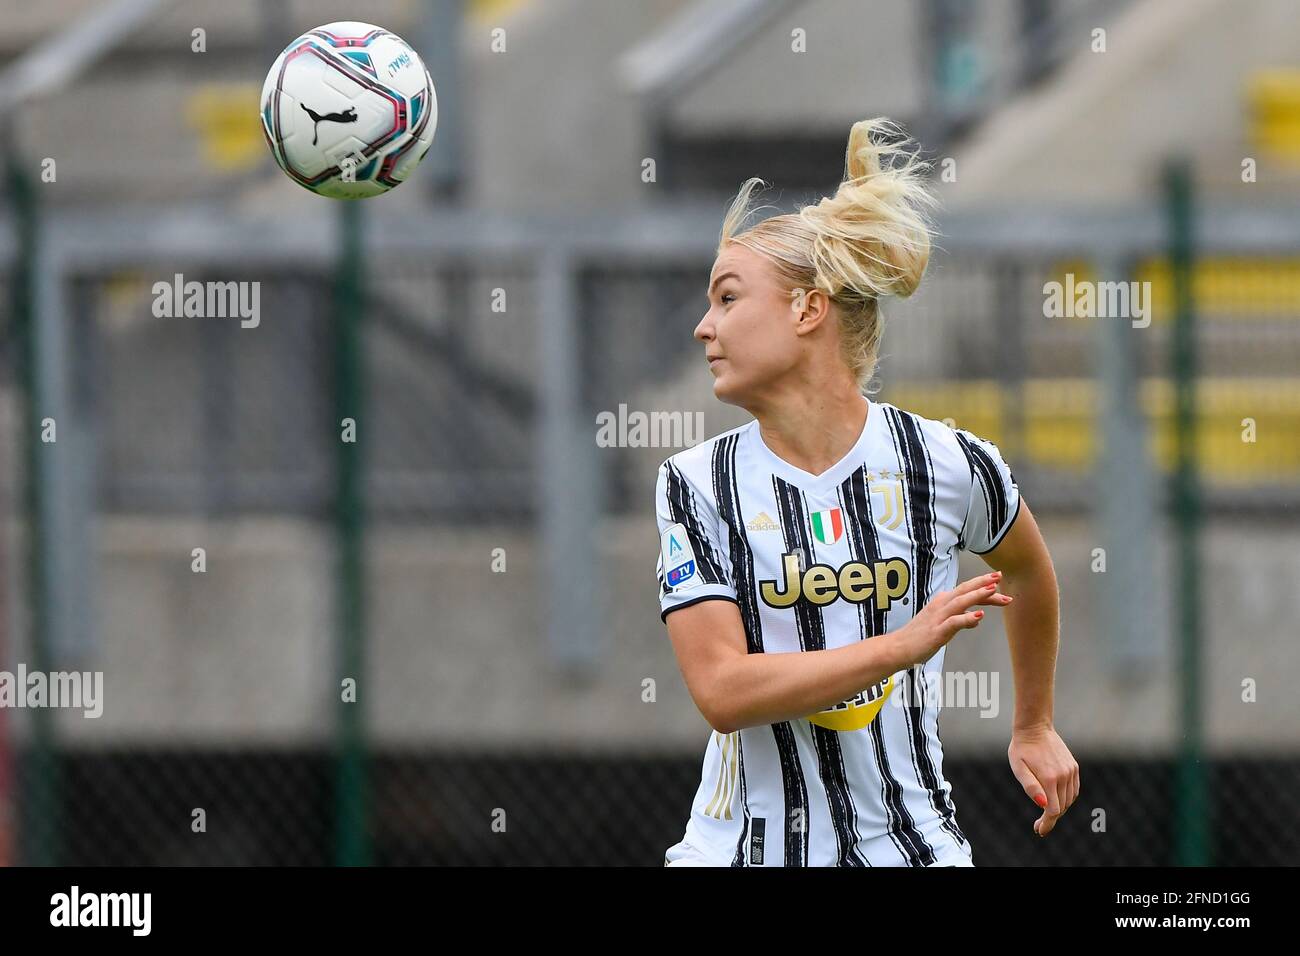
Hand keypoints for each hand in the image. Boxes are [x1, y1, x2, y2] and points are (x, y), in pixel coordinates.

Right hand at [888, 571, 1011, 669]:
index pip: (965, 591)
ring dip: (977, 595)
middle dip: (982, 582)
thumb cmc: (918, 637)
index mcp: (941, 602)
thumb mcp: (942, 625)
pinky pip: (954, 622)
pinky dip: (967, 618)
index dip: (981, 585)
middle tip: (998, 576)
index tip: (996, 580)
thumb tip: (976, 619)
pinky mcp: (937, 631)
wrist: (897, 648)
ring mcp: (938, 618)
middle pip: (964, 590)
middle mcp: (940, 606)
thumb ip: (959, 620)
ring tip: (993, 590)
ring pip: (960, 602)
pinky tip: (979, 616)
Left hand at [1008, 725, 1079, 836]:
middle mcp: (1064, 776)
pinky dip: (1067, 798)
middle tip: (1039, 825)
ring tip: (1046, 813)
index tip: (1039, 830)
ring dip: (1059, 809)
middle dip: (1051, 818)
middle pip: (1062, 807)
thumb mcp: (1018, 768)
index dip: (1047, 823)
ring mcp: (1071, 771)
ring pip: (1069, 800)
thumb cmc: (1021, 749)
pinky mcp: (1074, 767)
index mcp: (1050, 778)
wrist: (1034, 728)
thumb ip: (1030, 787)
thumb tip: (1042, 805)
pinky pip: (1074, 790)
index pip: (1053, 810)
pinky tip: (1057, 800)